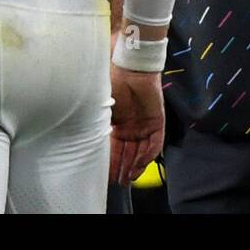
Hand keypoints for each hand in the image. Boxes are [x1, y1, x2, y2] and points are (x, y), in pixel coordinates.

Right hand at [109, 66, 163, 185]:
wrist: (130, 67)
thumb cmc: (112, 83)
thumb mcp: (102, 108)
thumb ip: (99, 125)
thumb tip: (92, 142)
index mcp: (118, 124)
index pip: (115, 148)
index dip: (112, 162)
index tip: (107, 175)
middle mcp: (132, 127)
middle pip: (129, 153)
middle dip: (124, 168)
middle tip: (119, 182)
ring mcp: (145, 125)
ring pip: (142, 151)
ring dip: (136, 166)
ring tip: (129, 178)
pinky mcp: (157, 122)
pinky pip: (155, 143)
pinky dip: (148, 155)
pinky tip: (141, 164)